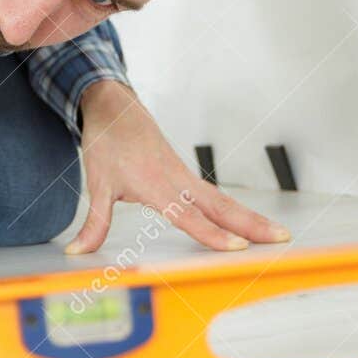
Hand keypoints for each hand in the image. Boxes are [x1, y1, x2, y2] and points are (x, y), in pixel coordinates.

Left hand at [65, 80, 291, 254]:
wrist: (114, 107)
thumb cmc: (106, 142)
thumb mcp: (95, 183)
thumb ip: (94, 222)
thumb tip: (77, 250)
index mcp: (156, 185)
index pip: (189, 216)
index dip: (212, 234)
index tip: (237, 247)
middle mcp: (177, 180)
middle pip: (220, 207)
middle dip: (251, 224)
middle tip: (280, 238)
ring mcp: (185, 176)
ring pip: (223, 200)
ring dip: (250, 218)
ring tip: (277, 233)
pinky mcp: (186, 174)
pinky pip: (216, 195)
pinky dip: (236, 210)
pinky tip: (250, 223)